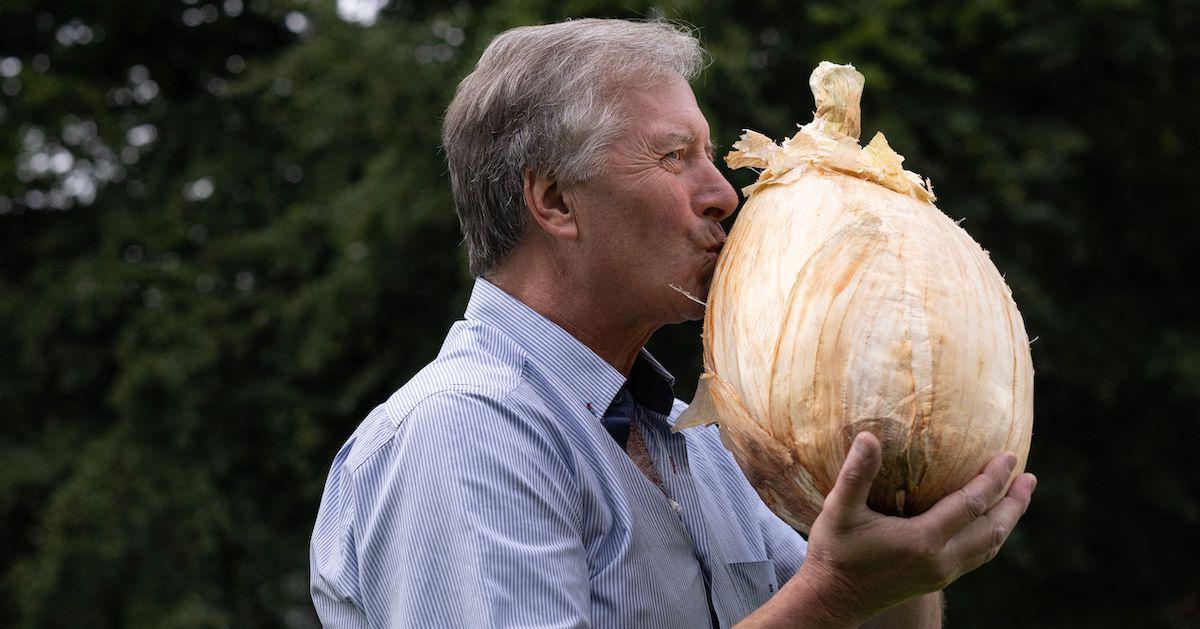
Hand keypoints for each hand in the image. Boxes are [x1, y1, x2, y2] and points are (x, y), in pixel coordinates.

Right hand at [794, 432, 1036, 625]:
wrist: (831, 600)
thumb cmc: (834, 552)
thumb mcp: (839, 510)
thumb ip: (856, 474)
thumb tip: (868, 437)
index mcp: (923, 540)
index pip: (972, 505)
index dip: (994, 478)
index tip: (1010, 455)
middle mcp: (940, 561)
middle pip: (993, 529)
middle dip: (1014, 502)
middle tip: (1029, 477)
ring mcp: (941, 574)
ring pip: (988, 547)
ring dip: (1008, 521)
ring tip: (1019, 498)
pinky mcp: (937, 582)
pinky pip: (977, 557)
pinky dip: (991, 537)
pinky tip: (987, 525)